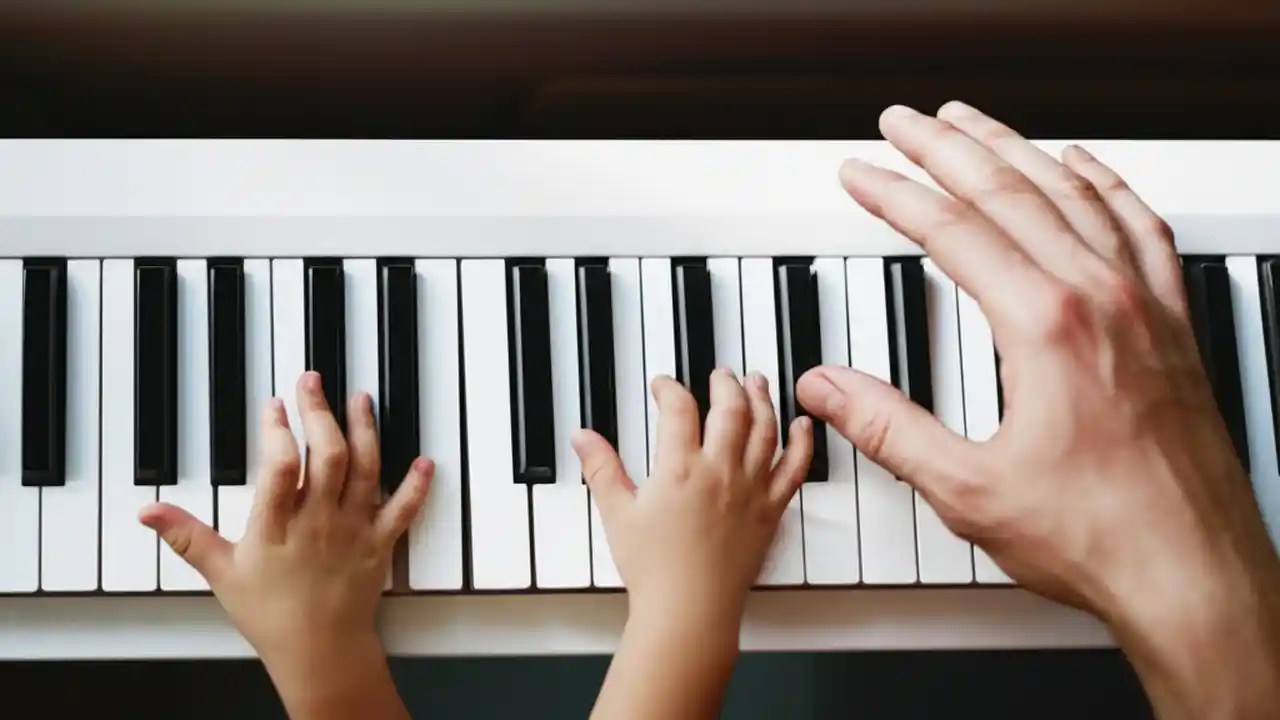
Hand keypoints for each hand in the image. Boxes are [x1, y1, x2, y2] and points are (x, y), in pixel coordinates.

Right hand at [139, 371, 430, 719]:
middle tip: (312, 382)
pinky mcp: (380, 542)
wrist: (318, 650)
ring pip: (365, 471)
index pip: (279, 468)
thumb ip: (186, 536)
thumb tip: (148, 512)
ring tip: (360, 398)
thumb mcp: (221, 573)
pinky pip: (403, 509)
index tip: (274, 406)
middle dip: (320, 413)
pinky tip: (424, 460)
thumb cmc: (271, 614)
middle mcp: (319, 524)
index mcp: (277, 529)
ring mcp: (353, 530)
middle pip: (327, 457)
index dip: (277, 432)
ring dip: (365, 430)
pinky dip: (417, 485)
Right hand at [575, 370, 812, 623]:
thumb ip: (601, 469)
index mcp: (679, 468)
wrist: (690, 611)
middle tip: (719, 373)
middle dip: (724, 383)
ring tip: (757, 381)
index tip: (664, 386)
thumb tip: (582, 437)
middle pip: (730, 408)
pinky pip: (794, 468)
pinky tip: (801, 424)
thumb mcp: (617, 513)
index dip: (670, 388)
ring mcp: (750, 489)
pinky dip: (801, 442)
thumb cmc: (654, 570)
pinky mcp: (771, 510)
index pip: (679, 408)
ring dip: (762, 398)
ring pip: (765, 428)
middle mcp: (719, 471)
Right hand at [797, 101, 1279, 717]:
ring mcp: (1146, 305)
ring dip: (1015, 149)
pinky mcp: (1173, 323)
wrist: (1195, 572)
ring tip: (973, 123)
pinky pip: (1139, 226)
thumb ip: (888, 428)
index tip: (861, 173)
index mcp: (1045, 328)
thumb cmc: (1099, 537)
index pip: (952, 232)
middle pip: (1010, 191)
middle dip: (946, 147)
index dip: (896, 194)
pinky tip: (1082, 167)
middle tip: (903, 121)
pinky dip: (1103, 183)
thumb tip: (827, 388)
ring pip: (1073, 193)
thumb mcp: (969, 488)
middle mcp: (1100, 299)